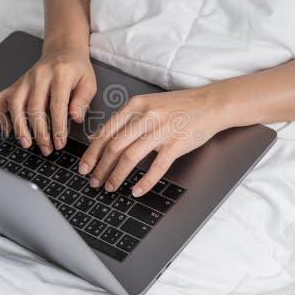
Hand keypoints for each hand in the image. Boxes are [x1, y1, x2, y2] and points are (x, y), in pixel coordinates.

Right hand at [0, 42, 96, 155]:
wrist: (62, 50)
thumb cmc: (76, 69)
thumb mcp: (88, 82)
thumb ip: (83, 100)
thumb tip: (76, 118)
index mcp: (60, 74)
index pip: (57, 104)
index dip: (58, 127)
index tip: (60, 142)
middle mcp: (39, 75)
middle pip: (34, 106)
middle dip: (40, 132)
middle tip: (46, 148)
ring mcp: (25, 79)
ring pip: (15, 103)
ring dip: (19, 126)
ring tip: (26, 142)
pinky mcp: (16, 84)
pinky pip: (1, 99)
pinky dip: (1, 115)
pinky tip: (8, 129)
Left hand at [78, 88, 231, 196]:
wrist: (210, 104)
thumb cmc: (178, 106)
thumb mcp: (148, 104)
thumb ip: (126, 120)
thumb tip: (102, 140)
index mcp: (135, 106)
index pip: (106, 132)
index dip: (92, 152)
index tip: (84, 166)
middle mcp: (146, 117)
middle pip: (114, 146)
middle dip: (100, 167)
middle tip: (94, 181)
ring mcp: (161, 130)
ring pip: (130, 157)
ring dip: (117, 175)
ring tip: (110, 187)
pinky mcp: (176, 144)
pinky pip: (157, 167)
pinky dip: (145, 181)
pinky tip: (137, 190)